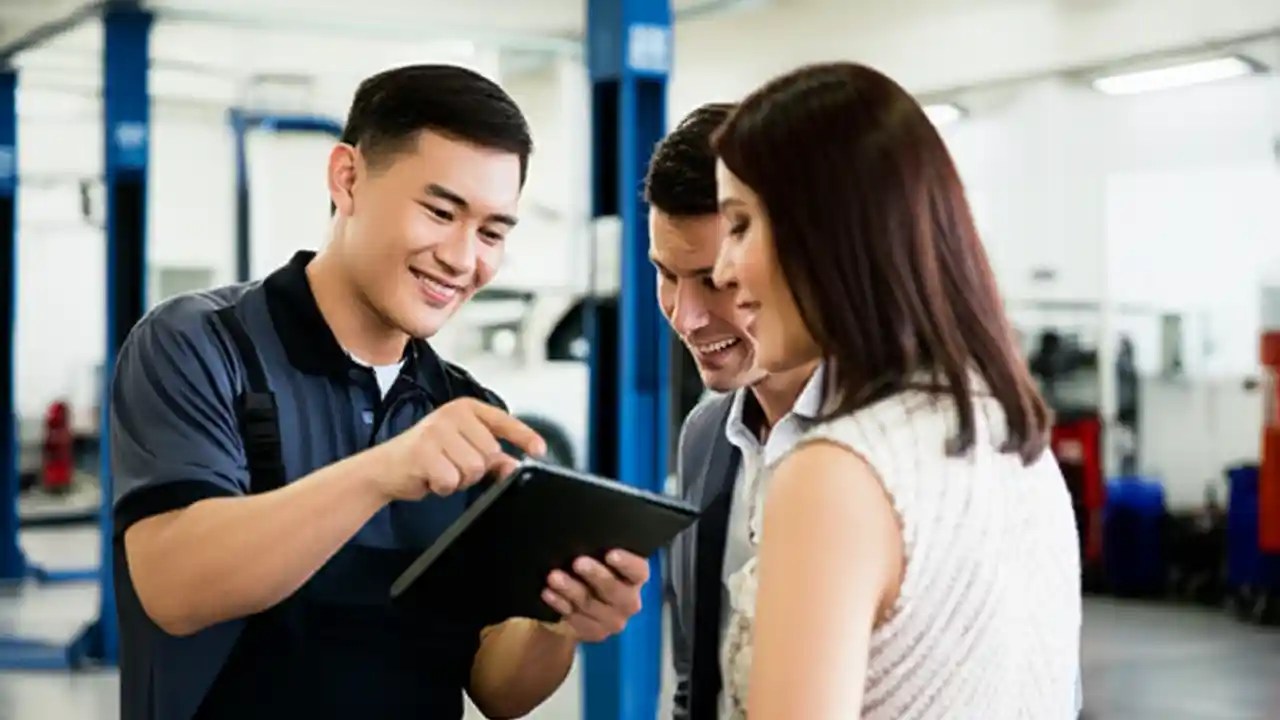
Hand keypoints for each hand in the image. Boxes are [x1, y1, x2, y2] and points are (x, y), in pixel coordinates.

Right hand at [375, 398, 545, 501]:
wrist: (384, 468)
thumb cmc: (425, 457)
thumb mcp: (461, 450)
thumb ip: (490, 455)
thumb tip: (514, 465)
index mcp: (465, 409)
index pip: (503, 421)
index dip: (524, 436)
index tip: (540, 450)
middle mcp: (452, 414)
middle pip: (490, 453)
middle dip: (475, 469)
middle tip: (452, 464)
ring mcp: (437, 431)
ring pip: (473, 469)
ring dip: (459, 479)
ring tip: (441, 470)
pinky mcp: (424, 451)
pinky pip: (451, 480)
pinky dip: (443, 487)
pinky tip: (429, 477)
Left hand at [541, 550, 648, 642]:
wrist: (578, 604)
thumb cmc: (592, 570)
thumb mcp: (600, 558)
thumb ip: (599, 550)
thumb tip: (585, 534)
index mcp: (636, 578)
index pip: (639, 571)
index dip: (627, 563)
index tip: (610, 554)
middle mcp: (629, 601)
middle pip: (614, 590)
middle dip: (595, 575)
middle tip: (578, 562)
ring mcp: (613, 620)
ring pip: (590, 604)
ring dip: (570, 589)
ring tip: (553, 576)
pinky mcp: (594, 632)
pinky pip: (575, 619)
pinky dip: (559, 604)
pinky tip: (548, 593)